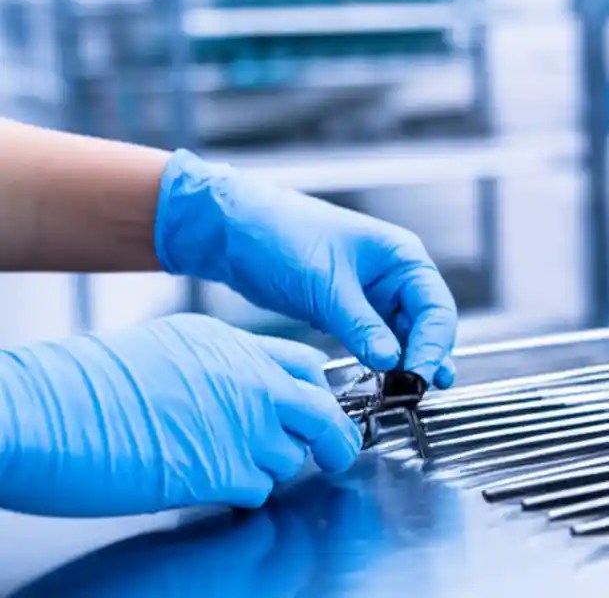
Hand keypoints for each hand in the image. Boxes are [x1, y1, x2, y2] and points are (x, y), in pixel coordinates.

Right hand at [0, 314, 361, 516]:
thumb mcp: (164, 346)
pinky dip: (245, 494)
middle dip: (332, 437)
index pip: (307, 365)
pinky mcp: (221, 471)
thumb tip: (240, 386)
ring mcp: (240, 426)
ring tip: (233, 466)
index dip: (319, 392)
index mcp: (231, 344)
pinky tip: (215, 485)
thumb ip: (216, 365)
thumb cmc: (84, 384)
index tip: (321, 408)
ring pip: (292, 458)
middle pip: (323, 412)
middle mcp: (248, 380)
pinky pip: (259, 490)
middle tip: (332, 452)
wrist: (45, 410)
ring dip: (273, 468)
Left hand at [154, 149, 457, 385]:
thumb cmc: (281, 236)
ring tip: (405, 395)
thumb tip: (392, 362)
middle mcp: (395, 275)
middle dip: (424, 358)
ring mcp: (374, 294)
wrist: (233, 231)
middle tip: (416, 393)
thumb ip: (362, 326)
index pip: (436, 308)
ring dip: (405, 364)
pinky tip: (381, 383)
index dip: (433, 345)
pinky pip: (377, 340)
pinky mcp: (351, 310)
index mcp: (402, 257)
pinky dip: (380, 361)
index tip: (418, 377)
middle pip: (427, 325)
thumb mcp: (325, 287)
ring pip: (404, 336)